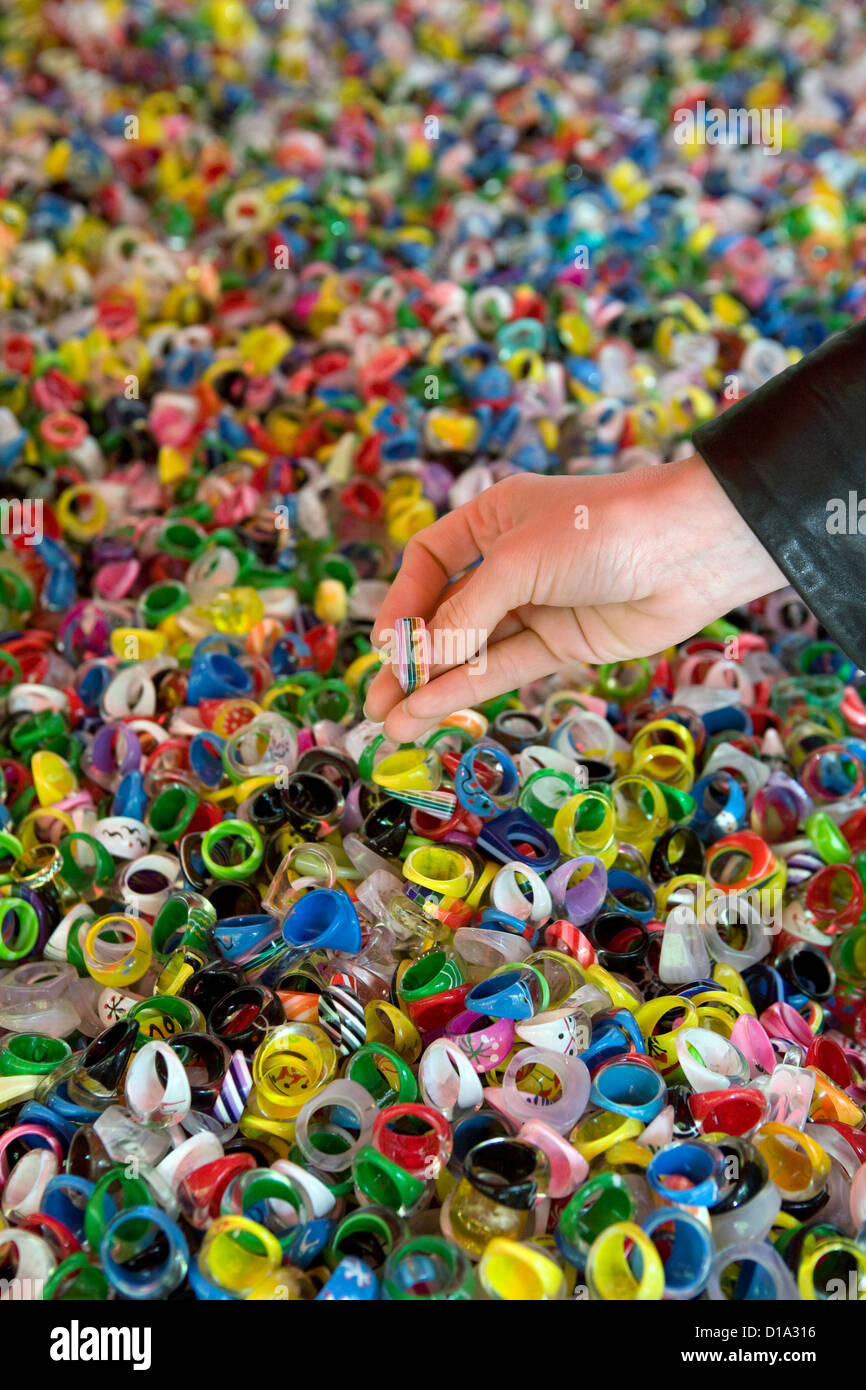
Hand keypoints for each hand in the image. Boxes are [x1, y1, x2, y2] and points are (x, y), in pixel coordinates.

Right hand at [364, 454, 784, 741]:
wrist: (694, 549)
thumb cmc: (602, 528)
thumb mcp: (519, 561)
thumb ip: (465, 615)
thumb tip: (416, 664)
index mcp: (493, 519)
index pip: (428, 564)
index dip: (402, 605)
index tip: (387, 647)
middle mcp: (509, 562)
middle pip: (445, 614)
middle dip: (409, 659)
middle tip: (374, 702)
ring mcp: (536, 605)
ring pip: (471, 650)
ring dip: (432, 686)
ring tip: (391, 725)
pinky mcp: (563, 643)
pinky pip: (503, 668)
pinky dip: (467, 690)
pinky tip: (430, 711)